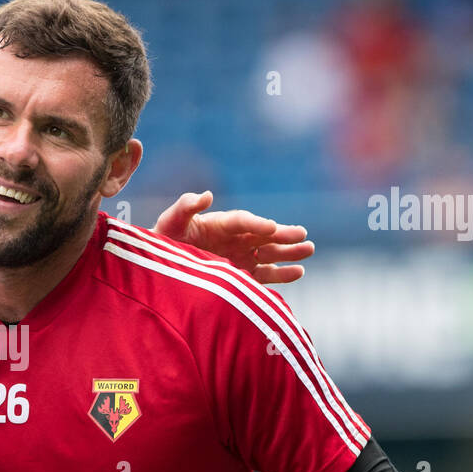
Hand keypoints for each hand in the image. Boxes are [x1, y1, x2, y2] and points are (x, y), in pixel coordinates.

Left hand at [153, 191, 314, 283]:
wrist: (163, 267)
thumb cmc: (167, 239)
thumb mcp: (171, 221)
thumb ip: (186, 206)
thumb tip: (206, 195)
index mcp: (222, 223)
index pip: (243, 221)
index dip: (255, 224)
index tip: (269, 227)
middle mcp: (236, 239)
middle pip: (264, 236)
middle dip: (283, 235)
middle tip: (303, 234)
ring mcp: (242, 257)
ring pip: (270, 254)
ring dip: (289, 253)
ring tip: (308, 249)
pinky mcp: (243, 276)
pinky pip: (266, 275)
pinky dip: (282, 275)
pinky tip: (298, 271)